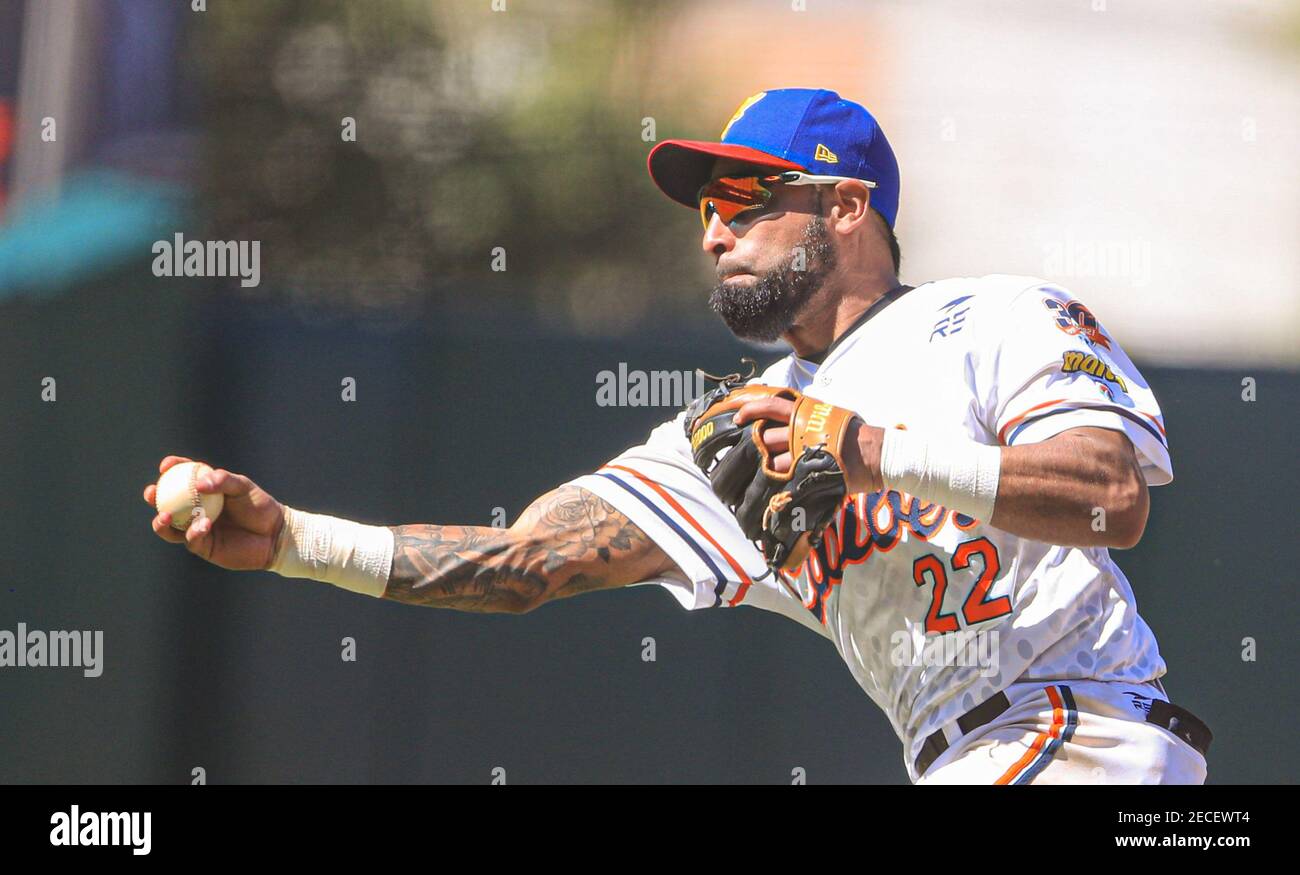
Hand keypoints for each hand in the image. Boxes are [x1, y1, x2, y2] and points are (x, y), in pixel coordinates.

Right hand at [143, 456, 284, 569]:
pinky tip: (204, 525)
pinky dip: (193, 532)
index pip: (182, 477)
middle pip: (167, 503)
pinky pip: (191, 540)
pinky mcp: (203, 547)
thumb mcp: (243, 486)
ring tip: (164, 515)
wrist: (274, 534)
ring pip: (170, 527)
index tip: (166, 465)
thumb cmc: (259, 506)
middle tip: (152, 492)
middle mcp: (196, 509)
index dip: (171, 469)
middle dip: (154, 496)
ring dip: (161, 521)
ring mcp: (197, 528)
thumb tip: (198, 483)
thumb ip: (222, 480)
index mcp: (204, 490)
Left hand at [735, 397, 884, 495]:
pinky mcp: (808, 469)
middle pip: (763, 435)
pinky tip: (760, 492)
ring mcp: (803, 450)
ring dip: (755, 470)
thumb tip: (781, 419)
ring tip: (737, 481)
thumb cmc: (852, 434)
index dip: (749, 408)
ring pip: (769, 459)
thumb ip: (803, 416)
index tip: (735, 416)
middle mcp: (800, 428)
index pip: (769, 404)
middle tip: (730, 455)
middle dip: (746, 445)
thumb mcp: (826, 414)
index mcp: (804, 411)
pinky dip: (771, 485)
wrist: (874, 452)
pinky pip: (783, 479)